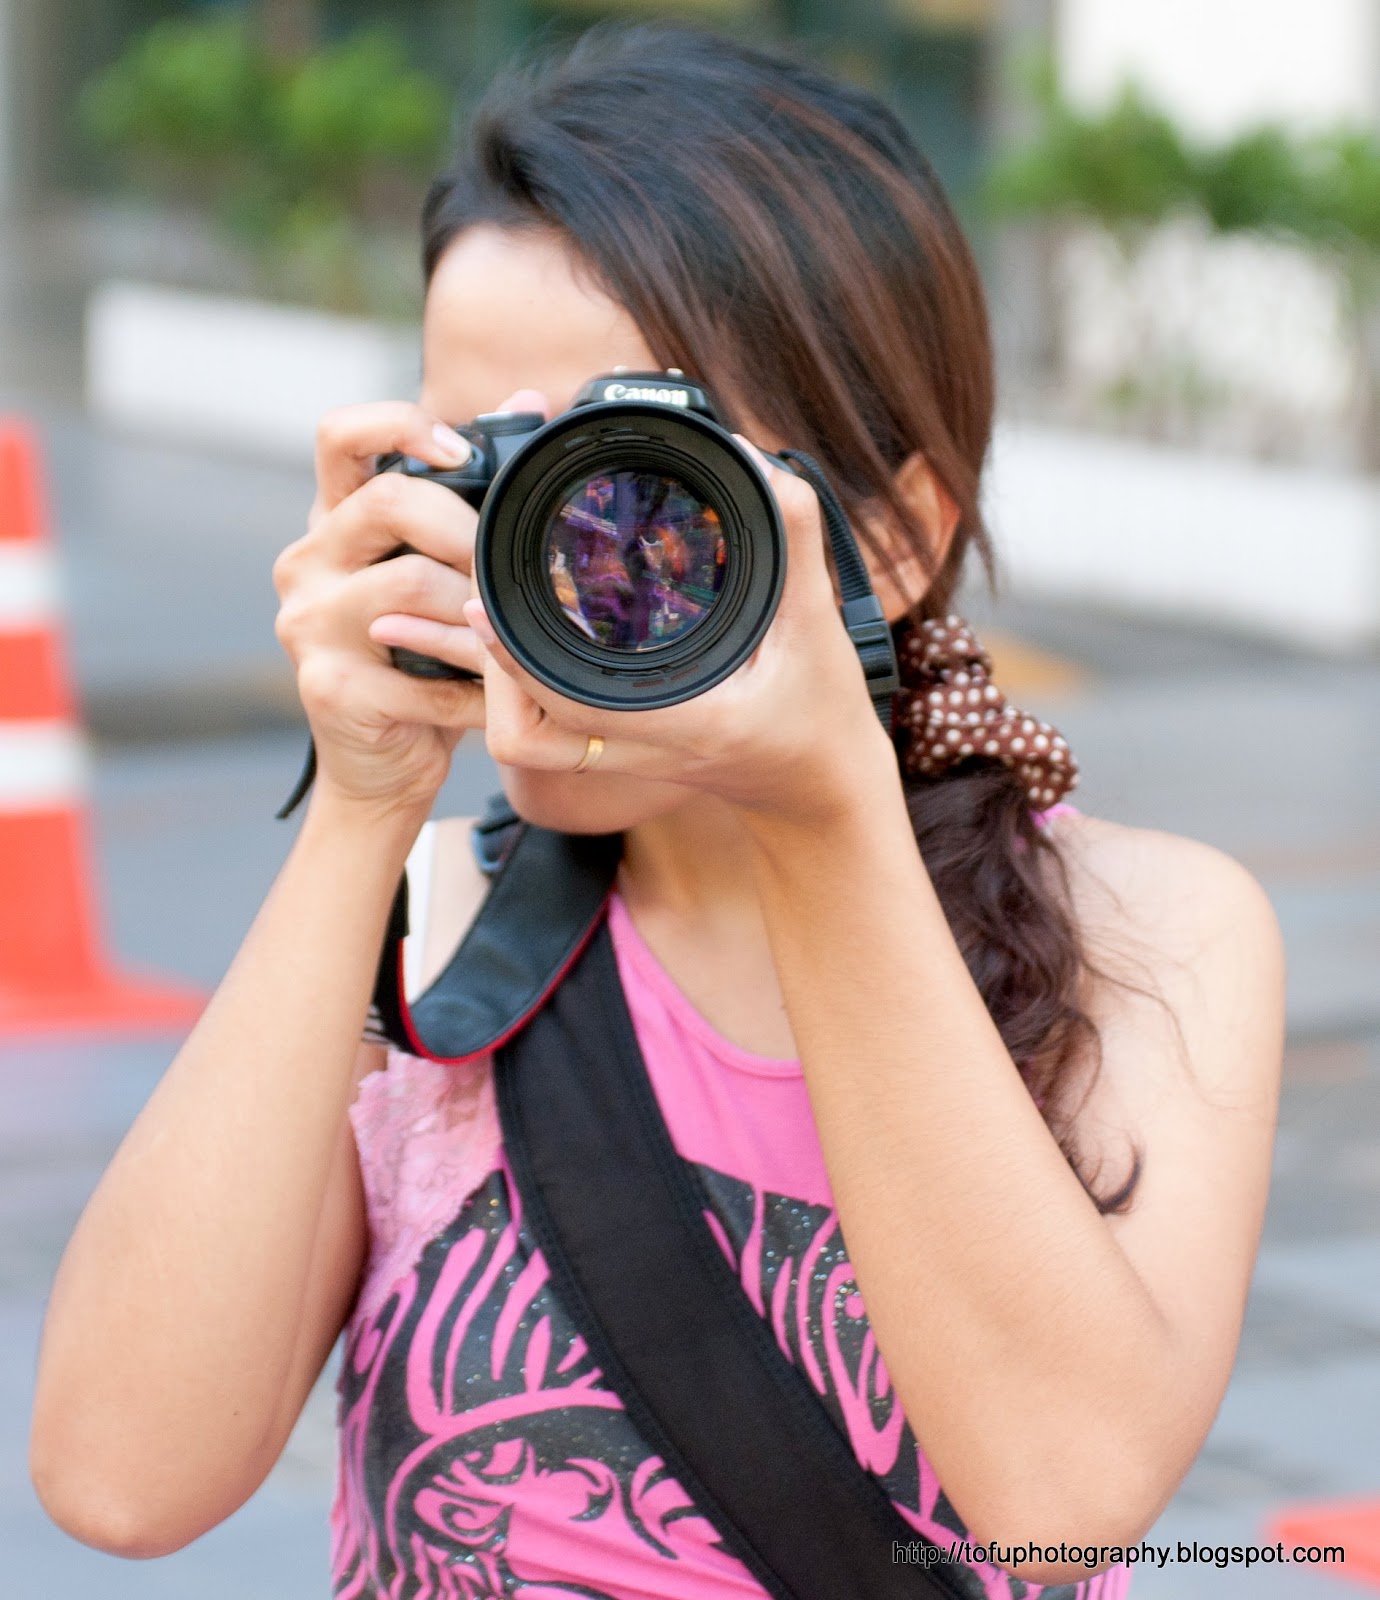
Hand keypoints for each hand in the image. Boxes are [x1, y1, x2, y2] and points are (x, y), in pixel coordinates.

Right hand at [272, 400, 491, 816]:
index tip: (462, 451)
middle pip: (386, 500)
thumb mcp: (440, 571)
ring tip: (505, 637)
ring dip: (476, 612)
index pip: (341, 435)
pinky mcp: (328, 686)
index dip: (401, 423)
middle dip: (464, 527)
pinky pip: (424, 672)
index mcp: (333, 523)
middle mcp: (305, 563)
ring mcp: (307, 625)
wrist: (379, 766)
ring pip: (411, 584)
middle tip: (504, 565)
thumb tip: (529, 403)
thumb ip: (472, 495)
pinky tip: (497, 698)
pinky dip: (476, 688)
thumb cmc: (419, 661)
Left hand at [438, 443, 900, 826]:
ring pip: (527, 743)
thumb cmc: (823, 713)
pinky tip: (518, 645)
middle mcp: (641, 749)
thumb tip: (760, 464)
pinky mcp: (619, 752)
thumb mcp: (817, 622)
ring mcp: (624, 757)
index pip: (571, 705)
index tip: (478, 604)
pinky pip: (547, 734)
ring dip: (496, 687)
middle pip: (523, 735)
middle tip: (474, 599)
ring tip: (488, 617)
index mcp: (683, 724)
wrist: (820, 786)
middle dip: (485, 670)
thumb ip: (793, 541)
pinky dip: (521, 695)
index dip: (513, 660)